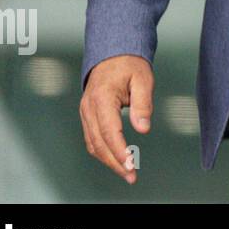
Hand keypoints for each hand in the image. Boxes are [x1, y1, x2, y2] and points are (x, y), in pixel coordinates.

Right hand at [79, 54, 153, 183]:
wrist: (113, 53)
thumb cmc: (129, 64)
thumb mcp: (143, 79)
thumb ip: (143, 104)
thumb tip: (143, 129)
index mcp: (102, 97)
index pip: (109, 131)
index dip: (119, 150)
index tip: (131, 164)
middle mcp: (89, 107)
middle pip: (99, 142)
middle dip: (115, 162)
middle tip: (131, 175)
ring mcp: (85, 112)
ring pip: (93, 144)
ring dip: (108, 161)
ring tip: (126, 172)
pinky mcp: (87, 115)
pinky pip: (92, 138)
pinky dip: (102, 152)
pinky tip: (115, 160)